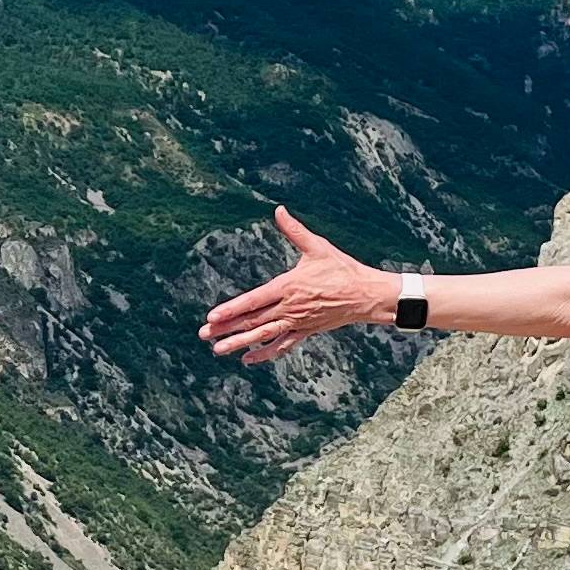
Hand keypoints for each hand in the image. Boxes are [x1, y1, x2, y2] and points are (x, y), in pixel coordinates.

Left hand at [199, 207, 390, 364]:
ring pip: (264, 336)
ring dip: (240, 343)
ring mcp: (297, 322)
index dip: (232, 309)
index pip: (254, 300)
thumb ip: (295, 230)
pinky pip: (282, 345)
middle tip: (204, 334)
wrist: (366, 295)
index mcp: (288, 287)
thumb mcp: (317, 247)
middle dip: (227, 328)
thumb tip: (279, 210)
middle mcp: (290, 308)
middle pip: (253, 321)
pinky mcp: (306, 331)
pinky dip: (265, 353)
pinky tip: (248, 359)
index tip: (212, 316)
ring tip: (219, 350)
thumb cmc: (342, 269)